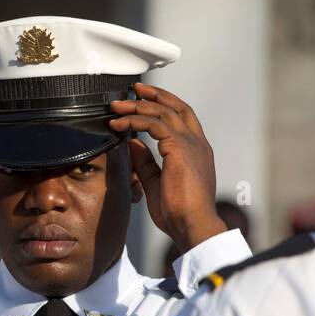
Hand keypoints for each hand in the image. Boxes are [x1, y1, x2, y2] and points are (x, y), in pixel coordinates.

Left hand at [109, 81, 225, 251]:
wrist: (192, 225)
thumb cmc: (179, 213)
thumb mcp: (156, 182)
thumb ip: (146, 161)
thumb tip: (132, 143)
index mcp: (196, 151)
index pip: (182, 118)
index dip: (164, 104)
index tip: (144, 98)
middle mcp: (197, 143)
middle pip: (176, 107)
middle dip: (153, 95)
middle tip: (132, 90)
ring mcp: (191, 143)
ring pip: (162, 112)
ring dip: (137, 107)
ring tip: (117, 107)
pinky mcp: (179, 148)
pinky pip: (153, 124)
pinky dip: (134, 121)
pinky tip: (119, 124)